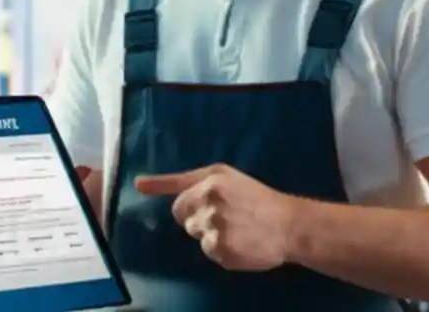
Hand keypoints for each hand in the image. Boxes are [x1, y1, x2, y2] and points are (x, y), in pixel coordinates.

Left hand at [136, 164, 297, 271]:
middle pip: (184, 219)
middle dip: (198, 218)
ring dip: (210, 235)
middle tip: (225, 216)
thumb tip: (139, 183)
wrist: (289, 225)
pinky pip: (210, 253)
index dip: (172, 196)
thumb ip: (185, 180)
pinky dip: (222, 251)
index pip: (178, 198)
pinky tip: (240, 242)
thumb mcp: (225, 176)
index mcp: (210, 184)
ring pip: (197, 237)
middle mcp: (209, 205)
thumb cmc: (256, 197)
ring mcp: (215, 231)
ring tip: (236, 229)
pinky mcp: (222, 252)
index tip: (148, 189)